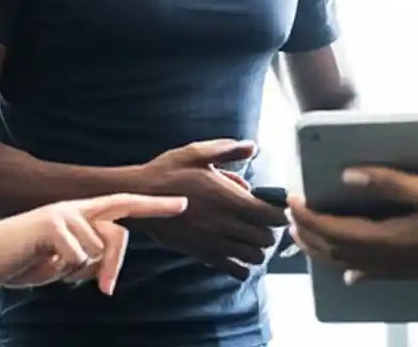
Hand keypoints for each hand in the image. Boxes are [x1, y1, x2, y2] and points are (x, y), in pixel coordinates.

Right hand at [0, 193, 187, 294]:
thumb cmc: (25, 261)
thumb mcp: (64, 263)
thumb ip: (89, 259)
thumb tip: (107, 273)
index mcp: (81, 213)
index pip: (125, 205)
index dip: (154, 205)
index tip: (182, 204)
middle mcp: (76, 208)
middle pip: (118, 235)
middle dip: (114, 266)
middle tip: (106, 290)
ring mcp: (64, 213)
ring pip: (95, 252)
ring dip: (74, 270)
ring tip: (47, 264)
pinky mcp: (52, 224)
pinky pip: (77, 257)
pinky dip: (60, 270)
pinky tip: (40, 262)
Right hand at [134, 139, 287, 279]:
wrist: (138, 198)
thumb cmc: (168, 172)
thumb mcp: (197, 153)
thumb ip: (228, 150)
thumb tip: (253, 147)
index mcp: (229, 199)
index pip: (272, 216)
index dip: (279, 212)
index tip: (274, 205)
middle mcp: (226, 224)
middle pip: (268, 239)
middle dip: (271, 230)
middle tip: (264, 220)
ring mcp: (216, 243)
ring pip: (255, 257)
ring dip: (259, 247)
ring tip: (252, 235)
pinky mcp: (204, 255)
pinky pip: (236, 271)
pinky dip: (243, 265)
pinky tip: (236, 250)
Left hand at [286, 167, 417, 283]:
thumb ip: (391, 182)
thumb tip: (348, 176)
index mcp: (392, 239)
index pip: (333, 231)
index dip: (307, 216)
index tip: (290, 197)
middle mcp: (393, 258)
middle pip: (335, 250)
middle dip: (307, 232)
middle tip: (290, 211)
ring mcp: (406, 268)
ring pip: (351, 263)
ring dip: (324, 247)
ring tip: (308, 230)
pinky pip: (374, 272)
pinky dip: (353, 265)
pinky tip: (351, 270)